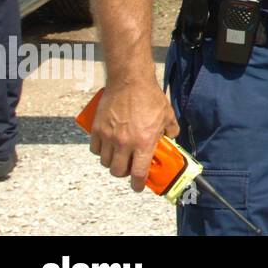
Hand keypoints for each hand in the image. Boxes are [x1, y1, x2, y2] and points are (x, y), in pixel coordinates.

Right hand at [89, 77, 178, 192]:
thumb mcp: (167, 115)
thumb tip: (172, 138)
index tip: (138, 186)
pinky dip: (101, 151)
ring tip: (119, 155)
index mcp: (144, 142)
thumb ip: (171, 130)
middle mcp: (125, 143)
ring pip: (106, 162)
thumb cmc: (150, 97)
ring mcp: (109, 137)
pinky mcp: (98, 129)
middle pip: (118, 171)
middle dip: (124, 173)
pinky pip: (95, 149)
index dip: (138, 184)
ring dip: (112, 162)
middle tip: (129, 166)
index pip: (138, 173)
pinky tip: (108, 146)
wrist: (130, 81)